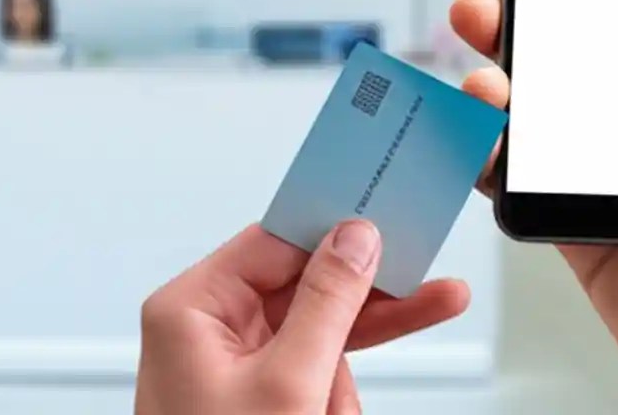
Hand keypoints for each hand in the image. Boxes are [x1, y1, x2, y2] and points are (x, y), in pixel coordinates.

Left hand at [135, 221, 469, 413]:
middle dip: (356, 320)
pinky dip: (330, 400)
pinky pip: (308, 378)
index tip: (384, 219)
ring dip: (338, 384)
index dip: (333, 230)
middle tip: (427, 292)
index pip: (274, 242)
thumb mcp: (288, 383)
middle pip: (304, 288)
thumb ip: (328, 304)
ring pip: (316, 341)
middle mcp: (205, 327)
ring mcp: (229, 363)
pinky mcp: (251, 393)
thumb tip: (354, 240)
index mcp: (191, 307)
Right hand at [450, 0, 617, 413]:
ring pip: (534, 129)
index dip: (585, 9)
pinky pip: (519, 190)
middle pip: (568, 78)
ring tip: (481, 88)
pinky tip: (479, 145)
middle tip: (479, 14)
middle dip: (518, 40)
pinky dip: (489, 165)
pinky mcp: (575, 234)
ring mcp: (605, 189)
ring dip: (496, 99)